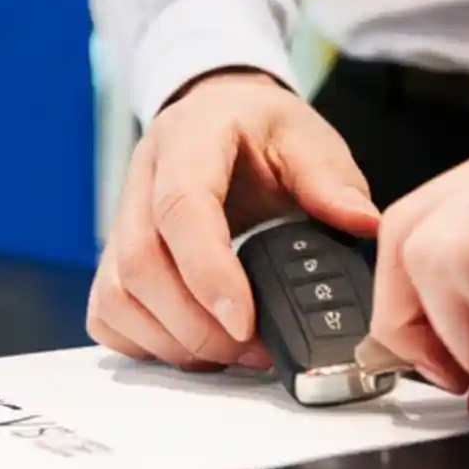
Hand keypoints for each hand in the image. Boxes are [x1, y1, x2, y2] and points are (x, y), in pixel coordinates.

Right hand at [86, 70, 380, 369]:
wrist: (218, 116)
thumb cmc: (259, 130)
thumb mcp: (306, 136)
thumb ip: (331, 180)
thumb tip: (361, 223)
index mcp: (190, 139)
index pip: (180, 207)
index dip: (207, 270)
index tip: (243, 321)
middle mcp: (142, 178)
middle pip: (140, 264)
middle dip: (195, 323)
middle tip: (252, 347)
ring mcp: (120, 220)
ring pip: (118, 296)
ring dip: (172, 339)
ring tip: (231, 351)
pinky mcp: (114, 257)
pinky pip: (108, 312)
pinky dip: (146, 342)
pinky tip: (193, 345)